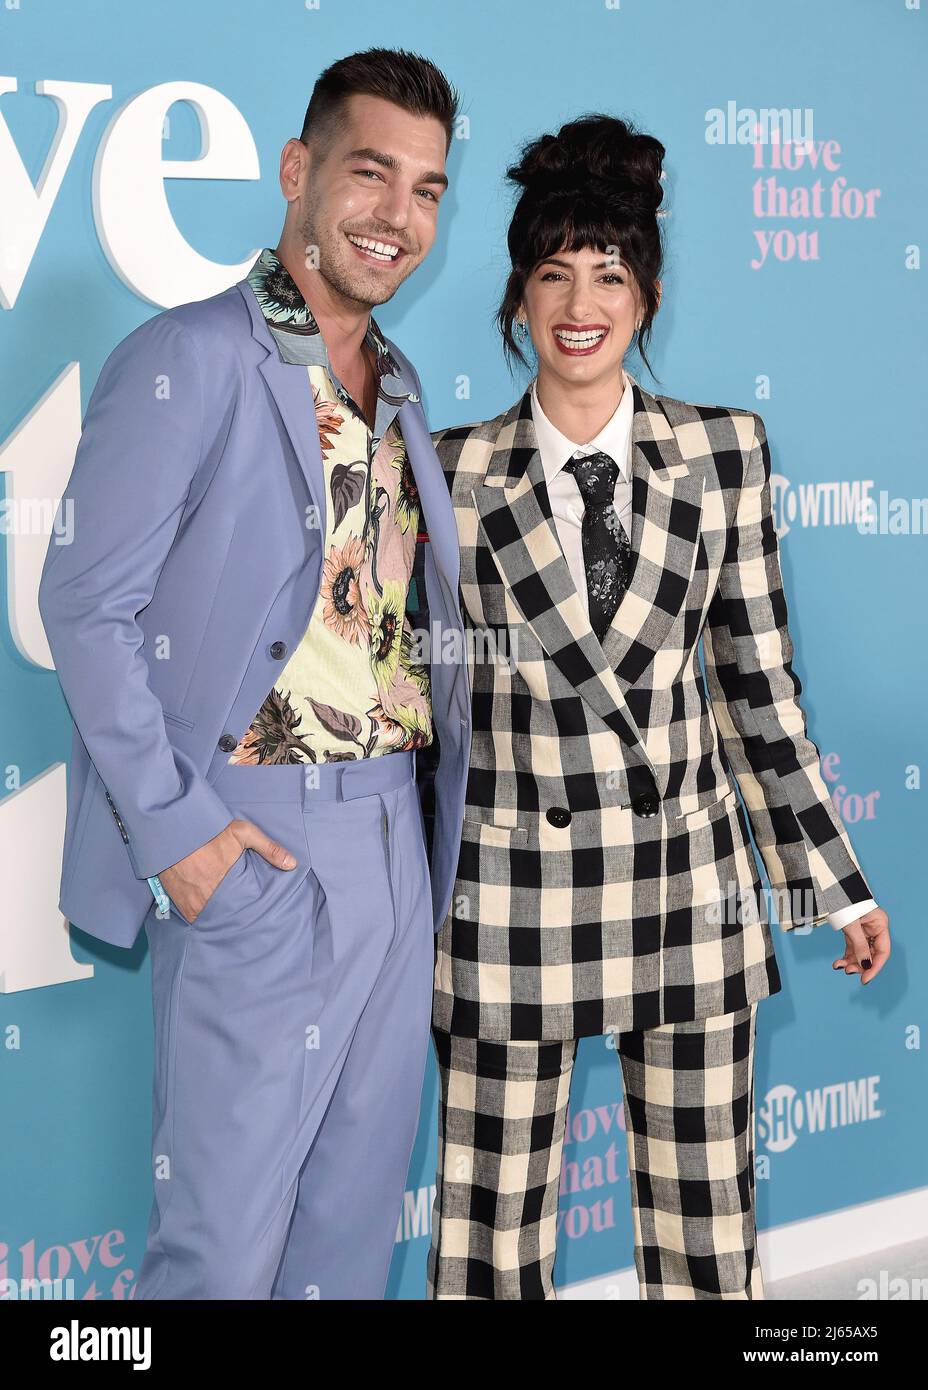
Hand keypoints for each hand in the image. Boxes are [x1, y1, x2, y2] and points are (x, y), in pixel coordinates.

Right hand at [159, 819, 296, 924]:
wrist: (171, 831)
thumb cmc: (208, 832)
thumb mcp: (242, 833)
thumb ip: (268, 848)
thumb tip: (292, 864)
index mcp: (229, 884)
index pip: (247, 908)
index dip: (252, 910)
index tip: (258, 911)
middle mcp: (210, 899)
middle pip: (229, 917)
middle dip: (236, 916)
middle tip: (243, 916)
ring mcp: (193, 904)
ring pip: (212, 919)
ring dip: (219, 917)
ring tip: (228, 914)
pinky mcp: (181, 904)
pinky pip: (194, 918)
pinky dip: (201, 915)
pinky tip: (208, 909)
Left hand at [832, 906, 889, 984]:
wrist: (829, 888)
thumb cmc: (842, 902)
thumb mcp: (851, 925)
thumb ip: (859, 946)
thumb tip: (865, 966)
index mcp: (880, 924)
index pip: (882, 951)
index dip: (874, 967)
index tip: (865, 979)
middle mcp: (874, 928)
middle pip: (871, 954)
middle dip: (860, 964)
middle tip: (848, 971)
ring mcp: (864, 930)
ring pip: (861, 952)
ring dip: (851, 962)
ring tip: (839, 966)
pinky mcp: (853, 931)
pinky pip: (852, 947)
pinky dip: (846, 956)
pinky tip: (838, 963)